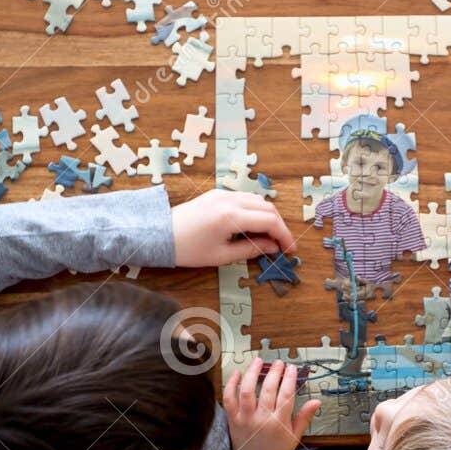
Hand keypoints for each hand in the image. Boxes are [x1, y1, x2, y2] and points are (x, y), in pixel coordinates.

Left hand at [171, 190, 297, 266]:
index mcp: (231, 216)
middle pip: (267, 207)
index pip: (270, 221)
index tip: (290, 250)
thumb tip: (272, 247)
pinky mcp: (217, 193)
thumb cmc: (188, 250)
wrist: (160, 235)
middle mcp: (230, 200)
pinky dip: (255, 209)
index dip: (284, 235)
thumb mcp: (221, 256)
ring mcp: (223, 194)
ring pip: (257, 200)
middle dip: (278, 225)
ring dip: (268, 216)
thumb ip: (250, 249)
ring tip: (268, 236)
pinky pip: (244, 198)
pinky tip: (252, 225)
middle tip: (281, 244)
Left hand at [224, 359, 320, 449]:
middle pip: (268, 390)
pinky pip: (229, 399)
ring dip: (252, 373)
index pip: (286, 395)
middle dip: (274, 373)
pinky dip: (231, 385)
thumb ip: (304, 417)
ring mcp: (245, 419)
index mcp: (279, 423)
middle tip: (279, 363)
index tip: (292, 368)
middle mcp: (262, 420)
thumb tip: (317, 401)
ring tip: (258, 361)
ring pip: (247, 391)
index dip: (290, 379)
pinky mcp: (233, 420)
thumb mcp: (294, 437)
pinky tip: (237, 373)